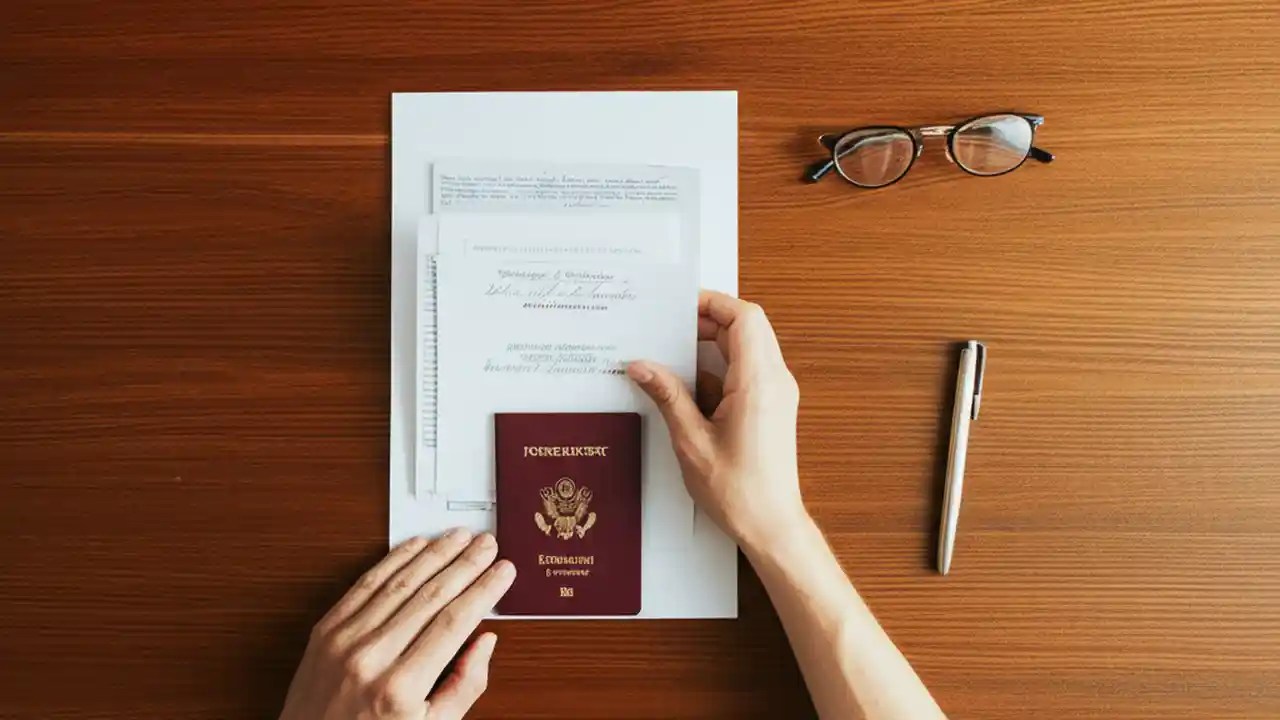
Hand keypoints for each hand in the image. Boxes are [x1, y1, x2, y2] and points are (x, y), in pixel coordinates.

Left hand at [280, 530, 515, 719]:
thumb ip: (463, 687)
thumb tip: (485, 642)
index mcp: (400, 687)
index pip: (455, 622)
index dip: (484, 590)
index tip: (503, 572)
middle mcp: (370, 658)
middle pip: (432, 595)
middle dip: (466, 564)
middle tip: (487, 546)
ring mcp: (344, 640)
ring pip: (400, 582)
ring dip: (434, 554)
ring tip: (459, 538)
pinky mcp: (325, 630)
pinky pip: (365, 584)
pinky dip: (393, 560)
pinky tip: (415, 546)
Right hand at [626, 290, 805, 548]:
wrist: (772, 526)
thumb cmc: (739, 492)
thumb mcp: (691, 441)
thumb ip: (667, 396)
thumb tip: (641, 366)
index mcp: (759, 383)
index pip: (745, 318)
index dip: (713, 303)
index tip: (680, 304)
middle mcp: (775, 381)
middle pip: (746, 327)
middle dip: (707, 321)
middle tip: (668, 329)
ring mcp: (777, 393)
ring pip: (748, 347)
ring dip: (712, 346)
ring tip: (671, 357)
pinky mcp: (772, 407)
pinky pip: (748, 370)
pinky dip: (719, 368)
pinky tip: (687, 386)